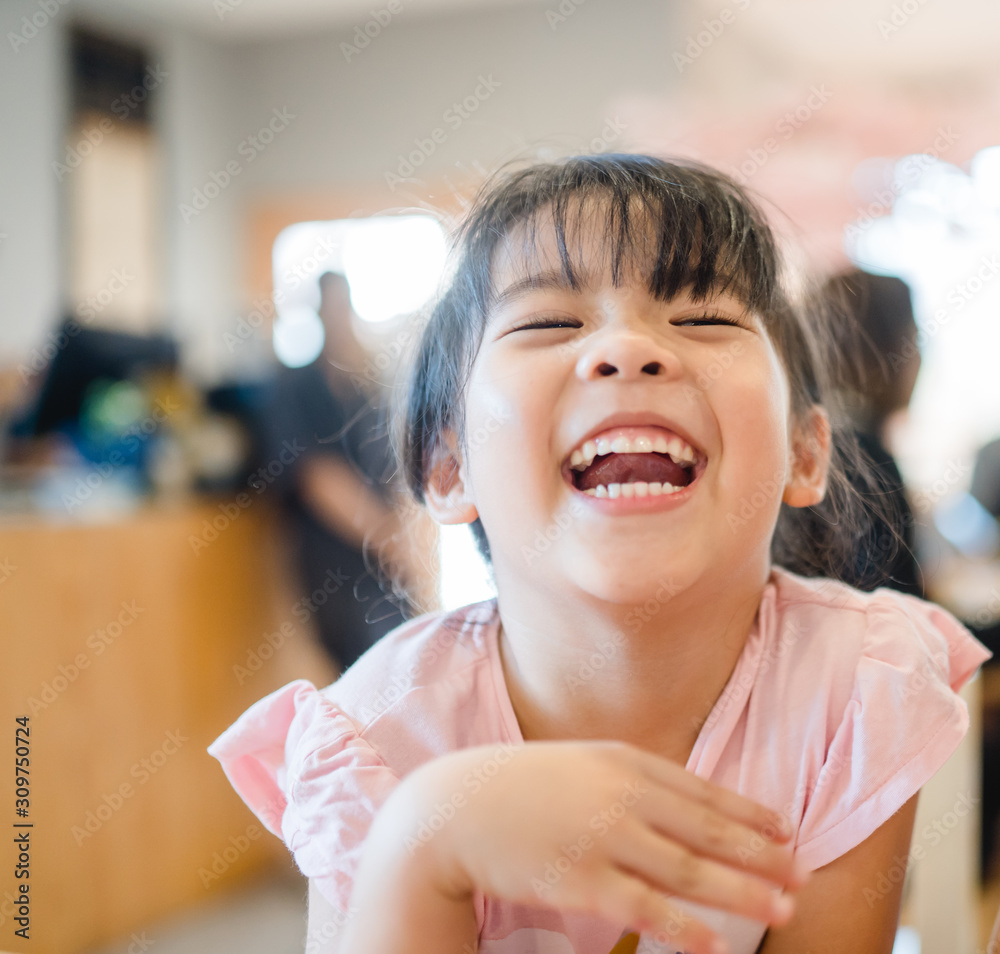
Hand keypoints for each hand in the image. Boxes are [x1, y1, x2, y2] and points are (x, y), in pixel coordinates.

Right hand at [391, 740, 806, 953]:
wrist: (458, 806)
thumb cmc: (523, 785)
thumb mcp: (582, 764)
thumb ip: (631, 778)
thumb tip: (682, 804)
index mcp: (624, 761)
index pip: (704, 790)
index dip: (751, 813)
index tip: (787, 831)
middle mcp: (622, 795)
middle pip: (708, 830)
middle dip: (761, 853)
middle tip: (802, 872)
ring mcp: (604, 838)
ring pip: (690, 870)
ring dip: (742, 890)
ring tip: (782, 906)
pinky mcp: (583, 881)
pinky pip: (646, 908)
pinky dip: (685, 925)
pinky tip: (715, 942)